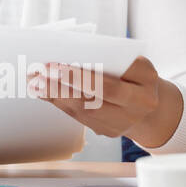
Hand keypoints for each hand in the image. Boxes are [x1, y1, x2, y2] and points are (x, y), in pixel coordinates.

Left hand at [26, 55, 183, 148]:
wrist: (149, 105)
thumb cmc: (132, 74)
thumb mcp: (130, 61)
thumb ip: (107, 58)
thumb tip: (68, 56)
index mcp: (147, 78)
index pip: (114, 76)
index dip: (83, 75)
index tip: (57, 65)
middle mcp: (140, 103)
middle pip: (99, 95)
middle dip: (67, 83)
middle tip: (41, 73)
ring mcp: (125, 121)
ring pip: (86, 109)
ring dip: (57, 94)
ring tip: (35, 82)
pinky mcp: (110, 131)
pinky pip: (81, 117)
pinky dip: (60, 103)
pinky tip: (43, 93)